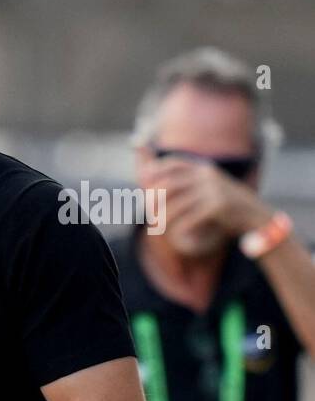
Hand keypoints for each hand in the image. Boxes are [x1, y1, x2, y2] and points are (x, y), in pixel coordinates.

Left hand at [145, 157, 271, 243]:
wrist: (257, 217)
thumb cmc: (226, 206)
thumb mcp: (207, 188)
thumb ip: (185, 184)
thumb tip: (151, 181)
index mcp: (204, 168)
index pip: (173, 163)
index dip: (155, 171)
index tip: (143, 182)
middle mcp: (208, 175)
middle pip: (168, 185)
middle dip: (154, 200)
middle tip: (149, 213)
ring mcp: (213, 189)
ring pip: (176, 205)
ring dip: (164, 218)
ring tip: (159, 227)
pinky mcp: (218, 206)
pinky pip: (189, 219)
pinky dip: (180, 229)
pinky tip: (178, 236)